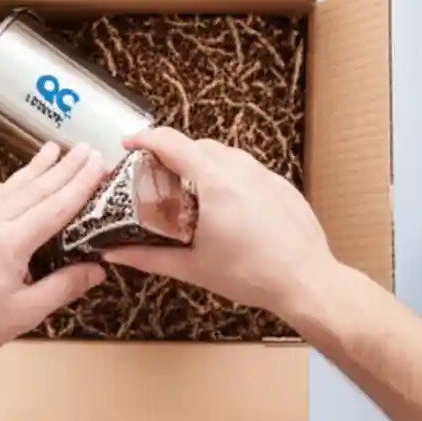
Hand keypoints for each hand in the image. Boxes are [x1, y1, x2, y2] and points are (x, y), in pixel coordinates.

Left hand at [0, 142, 107, 369]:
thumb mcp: (26, 313)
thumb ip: (64, 286)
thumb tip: (96, 270)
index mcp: (7, 245)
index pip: (54, 206)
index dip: (80, 183)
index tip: (98, 164)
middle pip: (33, 189)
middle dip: (62, 167)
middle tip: (84, 148)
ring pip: (5, 189)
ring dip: (32, 170)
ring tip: (52, 151)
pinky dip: (3, 187)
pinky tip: (11, 182)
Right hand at [105, 128, 339, 323]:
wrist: (305, 282)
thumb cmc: (253, 275)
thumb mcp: (193, 267)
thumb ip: (149, 257)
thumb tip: (116, 253)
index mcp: (215, 181)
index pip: (171, 142)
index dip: (144, 139)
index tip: (130, 146)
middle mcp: (241, 169)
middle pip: (197, 145)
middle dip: (173, 155)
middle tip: (157, 179)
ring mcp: (265, 175)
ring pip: (225, 155)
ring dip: (202, 165)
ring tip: (191, 195)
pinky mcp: (282, 185)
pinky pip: (248, 171)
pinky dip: (229, 179)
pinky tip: (226, 209)